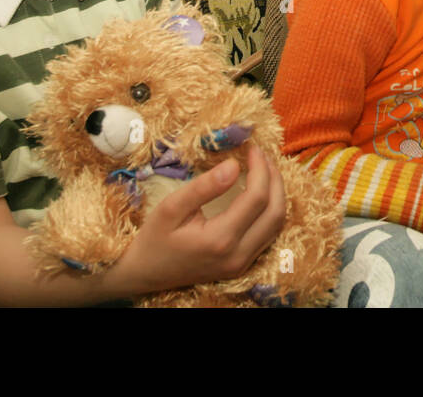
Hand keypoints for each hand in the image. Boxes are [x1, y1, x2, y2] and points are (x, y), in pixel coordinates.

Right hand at [115, 141, 286, 295]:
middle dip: (274, 179)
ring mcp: (243, 263)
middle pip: (275, 212)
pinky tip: (260, 192)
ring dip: (276, 194)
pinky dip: (270, 210)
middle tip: (262, 156)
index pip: (257, 198)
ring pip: (276, 224)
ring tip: (264, 170)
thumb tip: (234, 165)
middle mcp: (238, 255)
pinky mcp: (243, 265)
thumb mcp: (171, 207)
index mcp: (220, 239)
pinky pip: (269, 234)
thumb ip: (204, 187)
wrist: (146, 273)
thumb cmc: (155, 238)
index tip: (253, 148)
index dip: (260, 169)